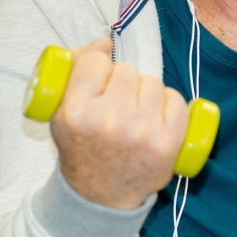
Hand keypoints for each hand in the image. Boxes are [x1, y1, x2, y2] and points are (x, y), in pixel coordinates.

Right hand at [51, 38, 189, 209]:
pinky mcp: (168, 142)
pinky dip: (167, 106)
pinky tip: (154, 121)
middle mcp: (109, 120)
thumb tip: (104, 40)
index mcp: (76, 112)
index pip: (94, 61)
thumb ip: (75, 69)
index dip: (96, 69)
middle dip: (122, 83)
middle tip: (115, 107)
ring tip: (134, 116)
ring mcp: (141, 131)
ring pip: (152, 81)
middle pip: (126, 70)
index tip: (96, 86)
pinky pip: (176, 100)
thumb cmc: (82, 148)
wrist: (101, 197)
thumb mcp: (60, 112)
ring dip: (145, 93)